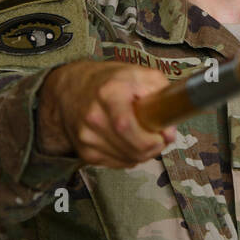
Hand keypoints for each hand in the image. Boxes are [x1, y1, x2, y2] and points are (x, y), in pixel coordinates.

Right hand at [37, 60, 177, 167]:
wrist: (71, 88)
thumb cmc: (110, 80)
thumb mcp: (141, 74)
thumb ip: (162, 96)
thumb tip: (168, 130)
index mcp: (108, 93)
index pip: (127, 126)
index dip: (150, 138)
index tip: (162, 134)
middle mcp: (94, 117)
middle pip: (132, 149)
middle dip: (153, 148)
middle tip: (159, 136)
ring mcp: (87, 137)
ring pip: (128, 160)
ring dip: (143, 153)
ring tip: (143, 136)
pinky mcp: (85, 153)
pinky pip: (118, 164)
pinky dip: (130, 157)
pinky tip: (128, 141)